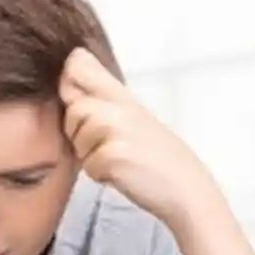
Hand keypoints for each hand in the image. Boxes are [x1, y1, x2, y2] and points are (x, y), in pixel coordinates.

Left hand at [59, 48, 217, 227]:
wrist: (187, 188)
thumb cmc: (161, 158)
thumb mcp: (136, 117)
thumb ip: (104, 98)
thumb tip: (67, 85)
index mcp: (124, 95)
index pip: (77, 66)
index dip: (68, 82)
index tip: (82, 102)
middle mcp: (120, 106)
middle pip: (73, 110)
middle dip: (80, 133)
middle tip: (110, 146)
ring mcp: (116, 129)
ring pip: (77, 137)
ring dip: (91, 156)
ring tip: (120, 160)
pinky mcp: (112, 155)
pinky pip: (87, 164)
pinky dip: (101, 175)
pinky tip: (124, 174)